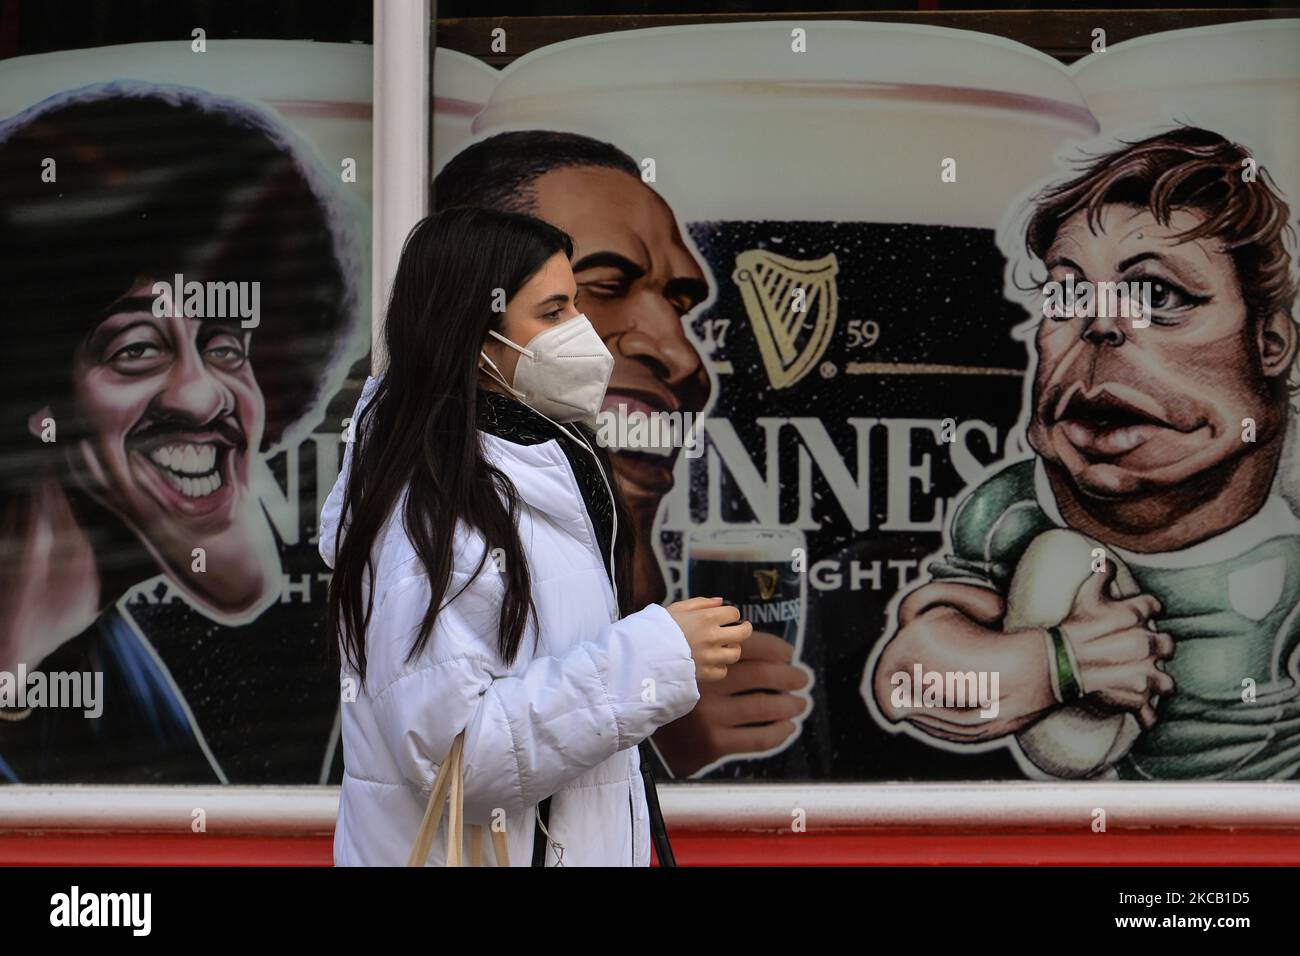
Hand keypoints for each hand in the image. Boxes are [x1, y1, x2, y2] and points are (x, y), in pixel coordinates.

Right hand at [651, 630, 810, 777]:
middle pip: (764, 675)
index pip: (751, 647)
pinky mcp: (714, 744)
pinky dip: (779, 732)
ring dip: (790, 705)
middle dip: (790, 676)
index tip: (788, 653)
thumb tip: (743, 631)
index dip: (776, 648)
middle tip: (802, 678)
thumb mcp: (678, 654)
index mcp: (704, 659)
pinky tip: (788, 727)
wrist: (638, 723)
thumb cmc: (663, 685)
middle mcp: (710, 685)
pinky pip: (758, 738)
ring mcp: (713, 717)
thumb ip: (706, 641)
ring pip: (765, 707)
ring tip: (800, 704)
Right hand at [666, 596, 751, 682]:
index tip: (727, 616)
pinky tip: (711, 661)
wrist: (644, 653)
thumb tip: (721, 601)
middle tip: (742, 628)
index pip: (734, 613)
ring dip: (731, 648)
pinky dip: (720, 666)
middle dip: (744, 629)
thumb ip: (701, 602)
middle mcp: (712, 637)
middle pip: (743, 633)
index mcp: (706, 617)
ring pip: (735, 653)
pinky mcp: (705, 674)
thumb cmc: (659, 627)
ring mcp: (710, 657)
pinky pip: (722, 671)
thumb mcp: (677, 608)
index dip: (731, 613)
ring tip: (723, 646)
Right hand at [1058, 559, 1175, 728]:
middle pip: (1167, 644)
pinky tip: (1144, 715)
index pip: (1153, 606)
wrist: (1060, 660)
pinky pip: (1149, 712)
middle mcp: (1145, 642)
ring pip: (1166, 682)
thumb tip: (1106, 561)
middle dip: (1158, 647)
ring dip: (1159, 683)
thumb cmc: (1074, 627)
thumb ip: (1101, 576)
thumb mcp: (1086, 596)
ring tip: (1148, 682)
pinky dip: (1147, 717)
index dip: (1147, 609)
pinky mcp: (1137, 696)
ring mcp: (1144, 671)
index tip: (1140, 614)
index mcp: (1135, 615)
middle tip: (1144, 650)